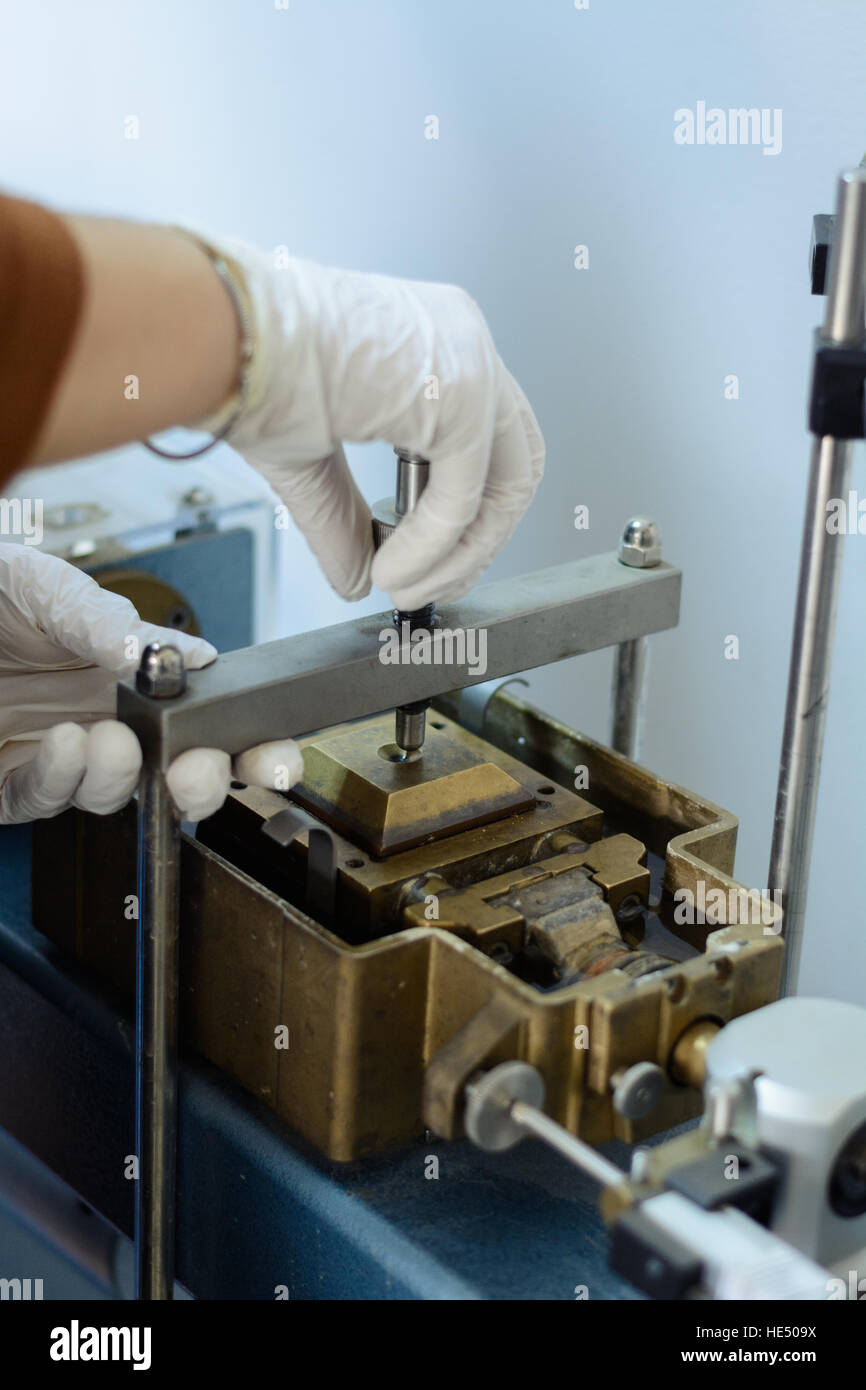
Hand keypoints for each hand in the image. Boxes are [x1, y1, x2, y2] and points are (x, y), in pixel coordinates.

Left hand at [0, 545, 301, 824]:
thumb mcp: (45, 587)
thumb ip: (108, 620)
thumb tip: (181, 654)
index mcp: (132, 674)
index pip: (207, 717)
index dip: (250, 741)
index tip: (275, 753)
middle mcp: (107, 720)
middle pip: (177, 775)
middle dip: (205, 783)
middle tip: (204, 768)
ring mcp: (60, 756)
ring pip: (116, 796)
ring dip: (122, 778)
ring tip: (110, 740)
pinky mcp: (7, 786)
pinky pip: (45, 800)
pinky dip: (63, 780)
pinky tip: (70, 747)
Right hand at [214, 242, 544, 609]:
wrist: (227, 336)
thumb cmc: (250, 365)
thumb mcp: (313, 458)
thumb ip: (347, 520)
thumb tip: (359, 579)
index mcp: (435, 339)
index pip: (489, 440)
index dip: (466, 512)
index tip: (428, 558)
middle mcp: (465, 341)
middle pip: (513, 465)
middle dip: (475, 543)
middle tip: (425, 586)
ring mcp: (472, 364)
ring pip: (502, 490)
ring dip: (456, 557)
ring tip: (402, 588)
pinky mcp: (464, 396)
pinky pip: (463, 500)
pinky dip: (431, 550)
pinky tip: (391, 571)